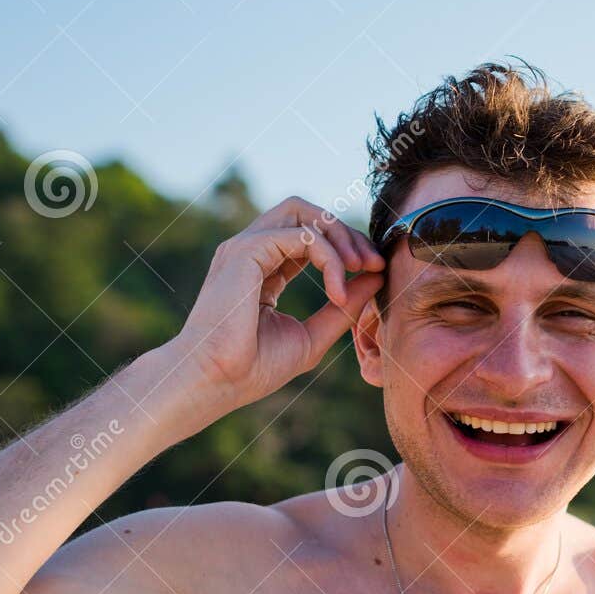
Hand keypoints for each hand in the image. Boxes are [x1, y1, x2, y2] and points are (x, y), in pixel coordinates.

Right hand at [163, 197, 385, 413]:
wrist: (218, 382)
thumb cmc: (254, 367)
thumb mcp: (314, 334)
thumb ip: (344, 305)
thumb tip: (376, 277)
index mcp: (264, 267)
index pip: (310, 235)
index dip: (346, 245)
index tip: (375, 270)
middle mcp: (252, 251)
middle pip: (307, 213)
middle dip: (346, 231)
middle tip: (373, 263)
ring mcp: (245, 247)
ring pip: (302, 212)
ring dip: (339, 234)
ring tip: (360, 267)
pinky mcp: (246, 252)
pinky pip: (301, 236)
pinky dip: (328, 258)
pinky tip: (337, 290)